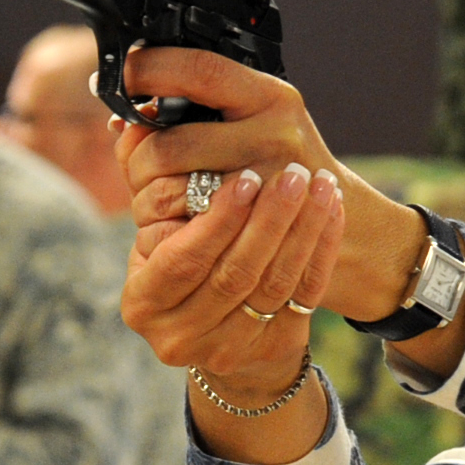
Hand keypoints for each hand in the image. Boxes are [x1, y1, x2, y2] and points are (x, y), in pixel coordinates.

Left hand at [109, 46, 429, 322]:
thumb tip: (124, 118)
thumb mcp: (249, 122)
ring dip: (144, 199)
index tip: (125, 77)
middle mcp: (274, 135)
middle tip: (136, 164)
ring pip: (166, 191)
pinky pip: (179, 231)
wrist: (337, 221)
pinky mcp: (252, 234)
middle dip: (136, 159)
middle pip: (169, 144)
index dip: (151, 69)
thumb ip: (189, 114)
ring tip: (152, 196)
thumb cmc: (282, 164)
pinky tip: (169, 223)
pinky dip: (161, 229)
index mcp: (270, 97)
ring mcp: (266, 188)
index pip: (199, 69)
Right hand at [123, 160, 341, 384]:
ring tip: (317, 183)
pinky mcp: (273, 347)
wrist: (219, 324)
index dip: (216, 221)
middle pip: (232, 273)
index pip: (181, 260)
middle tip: (292, 173)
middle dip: (267, 220)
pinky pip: (306, 293)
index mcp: (143, 304)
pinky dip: (320, 248)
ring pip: (273, 283)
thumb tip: (132, 116)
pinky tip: (331, 209)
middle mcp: (179, 336)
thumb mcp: (155, 225)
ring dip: (301, 229)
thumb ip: (143, 173)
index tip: (246, 177)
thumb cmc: (181, 256)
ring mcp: (227, 348)